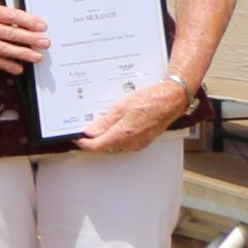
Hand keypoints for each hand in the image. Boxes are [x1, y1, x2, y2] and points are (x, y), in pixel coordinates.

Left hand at [78, 77, 194, 155]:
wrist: (171, 101)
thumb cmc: (150, 101)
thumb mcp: (121, 107)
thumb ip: (105, 122)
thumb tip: (90, 132)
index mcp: (124, 134)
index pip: (96, 146)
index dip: (83, 142)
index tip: (76, 136)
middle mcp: (131, 143)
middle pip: (105, 146)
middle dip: (94, 137)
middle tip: (88, 124)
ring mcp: (138, 143)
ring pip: (114, 144)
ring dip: (106, 135)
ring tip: (104, 120)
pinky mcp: (143, 141)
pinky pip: (124, 141)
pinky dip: (117, 134)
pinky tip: (117, 123)